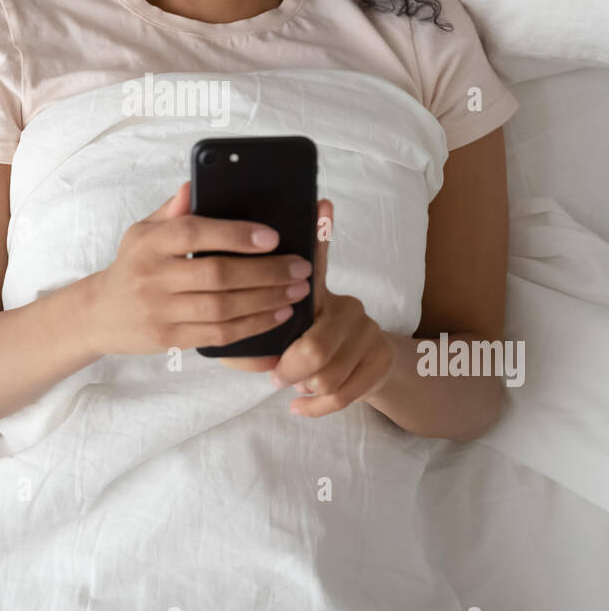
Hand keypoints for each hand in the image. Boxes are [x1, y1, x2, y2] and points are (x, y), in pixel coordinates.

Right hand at [86, 181, 313, 356]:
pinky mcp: (169, 339)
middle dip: (266, 272)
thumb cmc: (133, 264)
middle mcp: (151, 276)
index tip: (272, 236)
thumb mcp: (143, 230)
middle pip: (217, 274)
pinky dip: (253, 326)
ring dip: (266, 300)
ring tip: (297, 291)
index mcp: (149, 242)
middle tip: (300, 268)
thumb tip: (194, 183)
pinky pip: (218, 334)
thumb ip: (173, 210)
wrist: (100, 313)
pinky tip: (277, 315)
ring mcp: (159, 311)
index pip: (194, 233)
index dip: (235, 234)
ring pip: (222, 308)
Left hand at [266, 199, 394, 416]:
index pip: (317, 259)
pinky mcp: (382, 359)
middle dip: (290, 368)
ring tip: (294, 385)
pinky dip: (317, 407)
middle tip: (277, 375)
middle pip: (315, 345)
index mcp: (318, 292)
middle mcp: (348, 304)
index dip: (321, 232)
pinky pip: (344, 394)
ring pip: (328, 374)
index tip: (322, 203)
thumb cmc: (313, 343)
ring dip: (304, 387)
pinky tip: (301, 406)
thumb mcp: (291, 326)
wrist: (369, 368)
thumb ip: (260, 318)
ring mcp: (369, 332)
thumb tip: (227, 315)